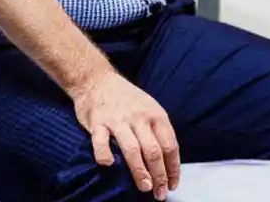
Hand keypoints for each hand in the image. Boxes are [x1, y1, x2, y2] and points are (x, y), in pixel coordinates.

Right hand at [72, 71, 179, 200]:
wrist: (95, 79)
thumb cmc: (125, 97)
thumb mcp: (148, 107)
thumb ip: (157, 130)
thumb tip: (167, 161)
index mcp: (155, 114)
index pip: (170, 146)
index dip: (173, 169)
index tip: (172, 184)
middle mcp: (139, 117)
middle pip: (154, 151)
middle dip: (159, 176)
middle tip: (159, 192)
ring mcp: (117, 119)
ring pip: (132, 150)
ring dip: (140, 172)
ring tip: (144, 187)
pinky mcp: (97, 122)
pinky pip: (101, 142)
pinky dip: (105, 155)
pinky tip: (109, 165)